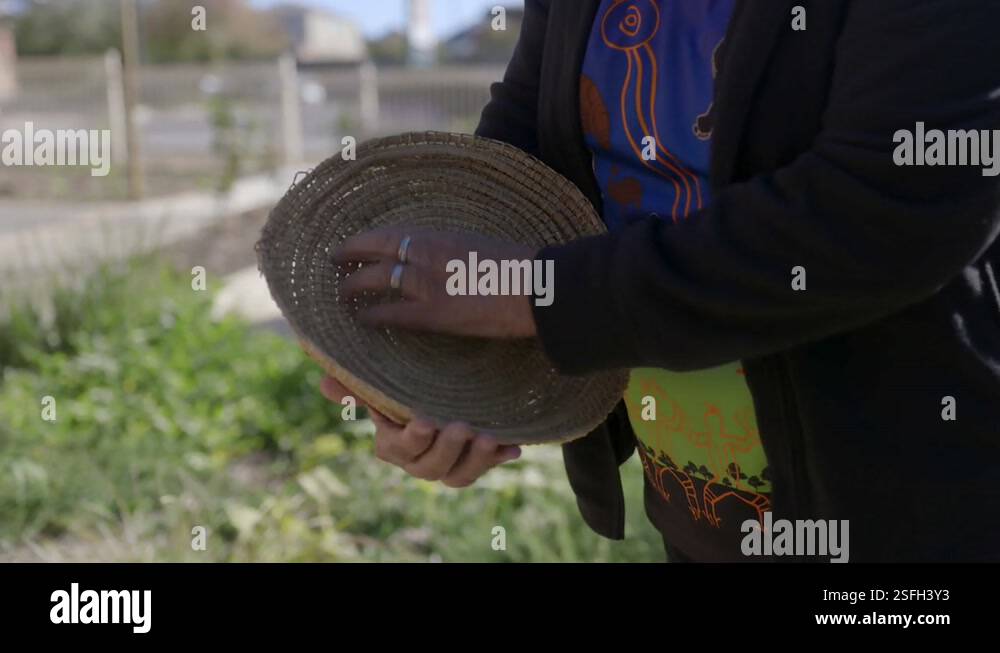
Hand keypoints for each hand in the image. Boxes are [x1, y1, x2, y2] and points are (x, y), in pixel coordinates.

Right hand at [319, 376, 521, 487]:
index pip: (398, 449)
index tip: (425, 421)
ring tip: (488, 438)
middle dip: (447, 449)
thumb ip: (355, 385)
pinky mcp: (473, 463)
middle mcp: (418, 463)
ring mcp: (447, 466)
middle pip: (430, 467)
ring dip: (475, 460)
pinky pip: (485, 469)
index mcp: (392, 445)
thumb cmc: (402, 392)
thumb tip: (324, 381)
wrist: (437, 399)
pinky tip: (513, 448)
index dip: (412, 439)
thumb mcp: (381, 386)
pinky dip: (499, 459)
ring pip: (457, 477)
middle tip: (462, 427)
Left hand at [334, 228, 538, 338]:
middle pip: (374, 255)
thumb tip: (431, 258)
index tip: (348, 245)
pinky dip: (371, 316)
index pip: (387, 235)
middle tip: (335, 265)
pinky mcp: (433, 314)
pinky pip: (390, 314)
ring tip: (340, 295)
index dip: (361, 241)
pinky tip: (361, 319)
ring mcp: (427, 285)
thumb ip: (448, 249)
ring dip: (352, 289)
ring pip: (375, 282)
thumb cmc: (515, 267)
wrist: (535, 288)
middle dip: (348, 260)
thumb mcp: (476, 245)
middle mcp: (426, 256)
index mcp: (439, 236)